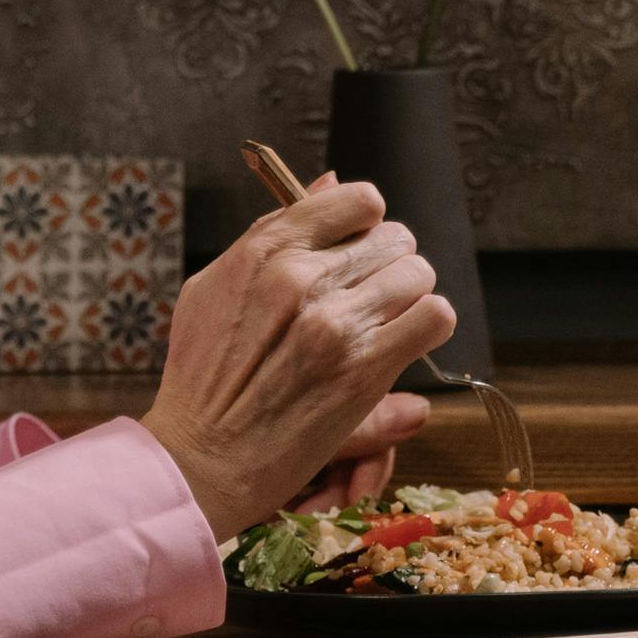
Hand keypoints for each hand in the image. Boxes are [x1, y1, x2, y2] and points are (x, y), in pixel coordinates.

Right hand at [138, 179, 455, 541]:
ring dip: (408, 299)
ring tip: (381, 325)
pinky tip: (397, 346)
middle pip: (396, 239)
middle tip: (367, 299)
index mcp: (265, 250)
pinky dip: (425, 329)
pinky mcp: (366, 368)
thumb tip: (328, 181)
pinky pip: (435, 317)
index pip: (357, 200)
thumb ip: (274, 232)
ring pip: (420, 275)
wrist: (202, 456)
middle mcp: (302, 277)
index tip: (357, 250)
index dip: (366, 225)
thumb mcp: (215, 285)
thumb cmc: (204, 375)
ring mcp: (336, 323)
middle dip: (388, 266)